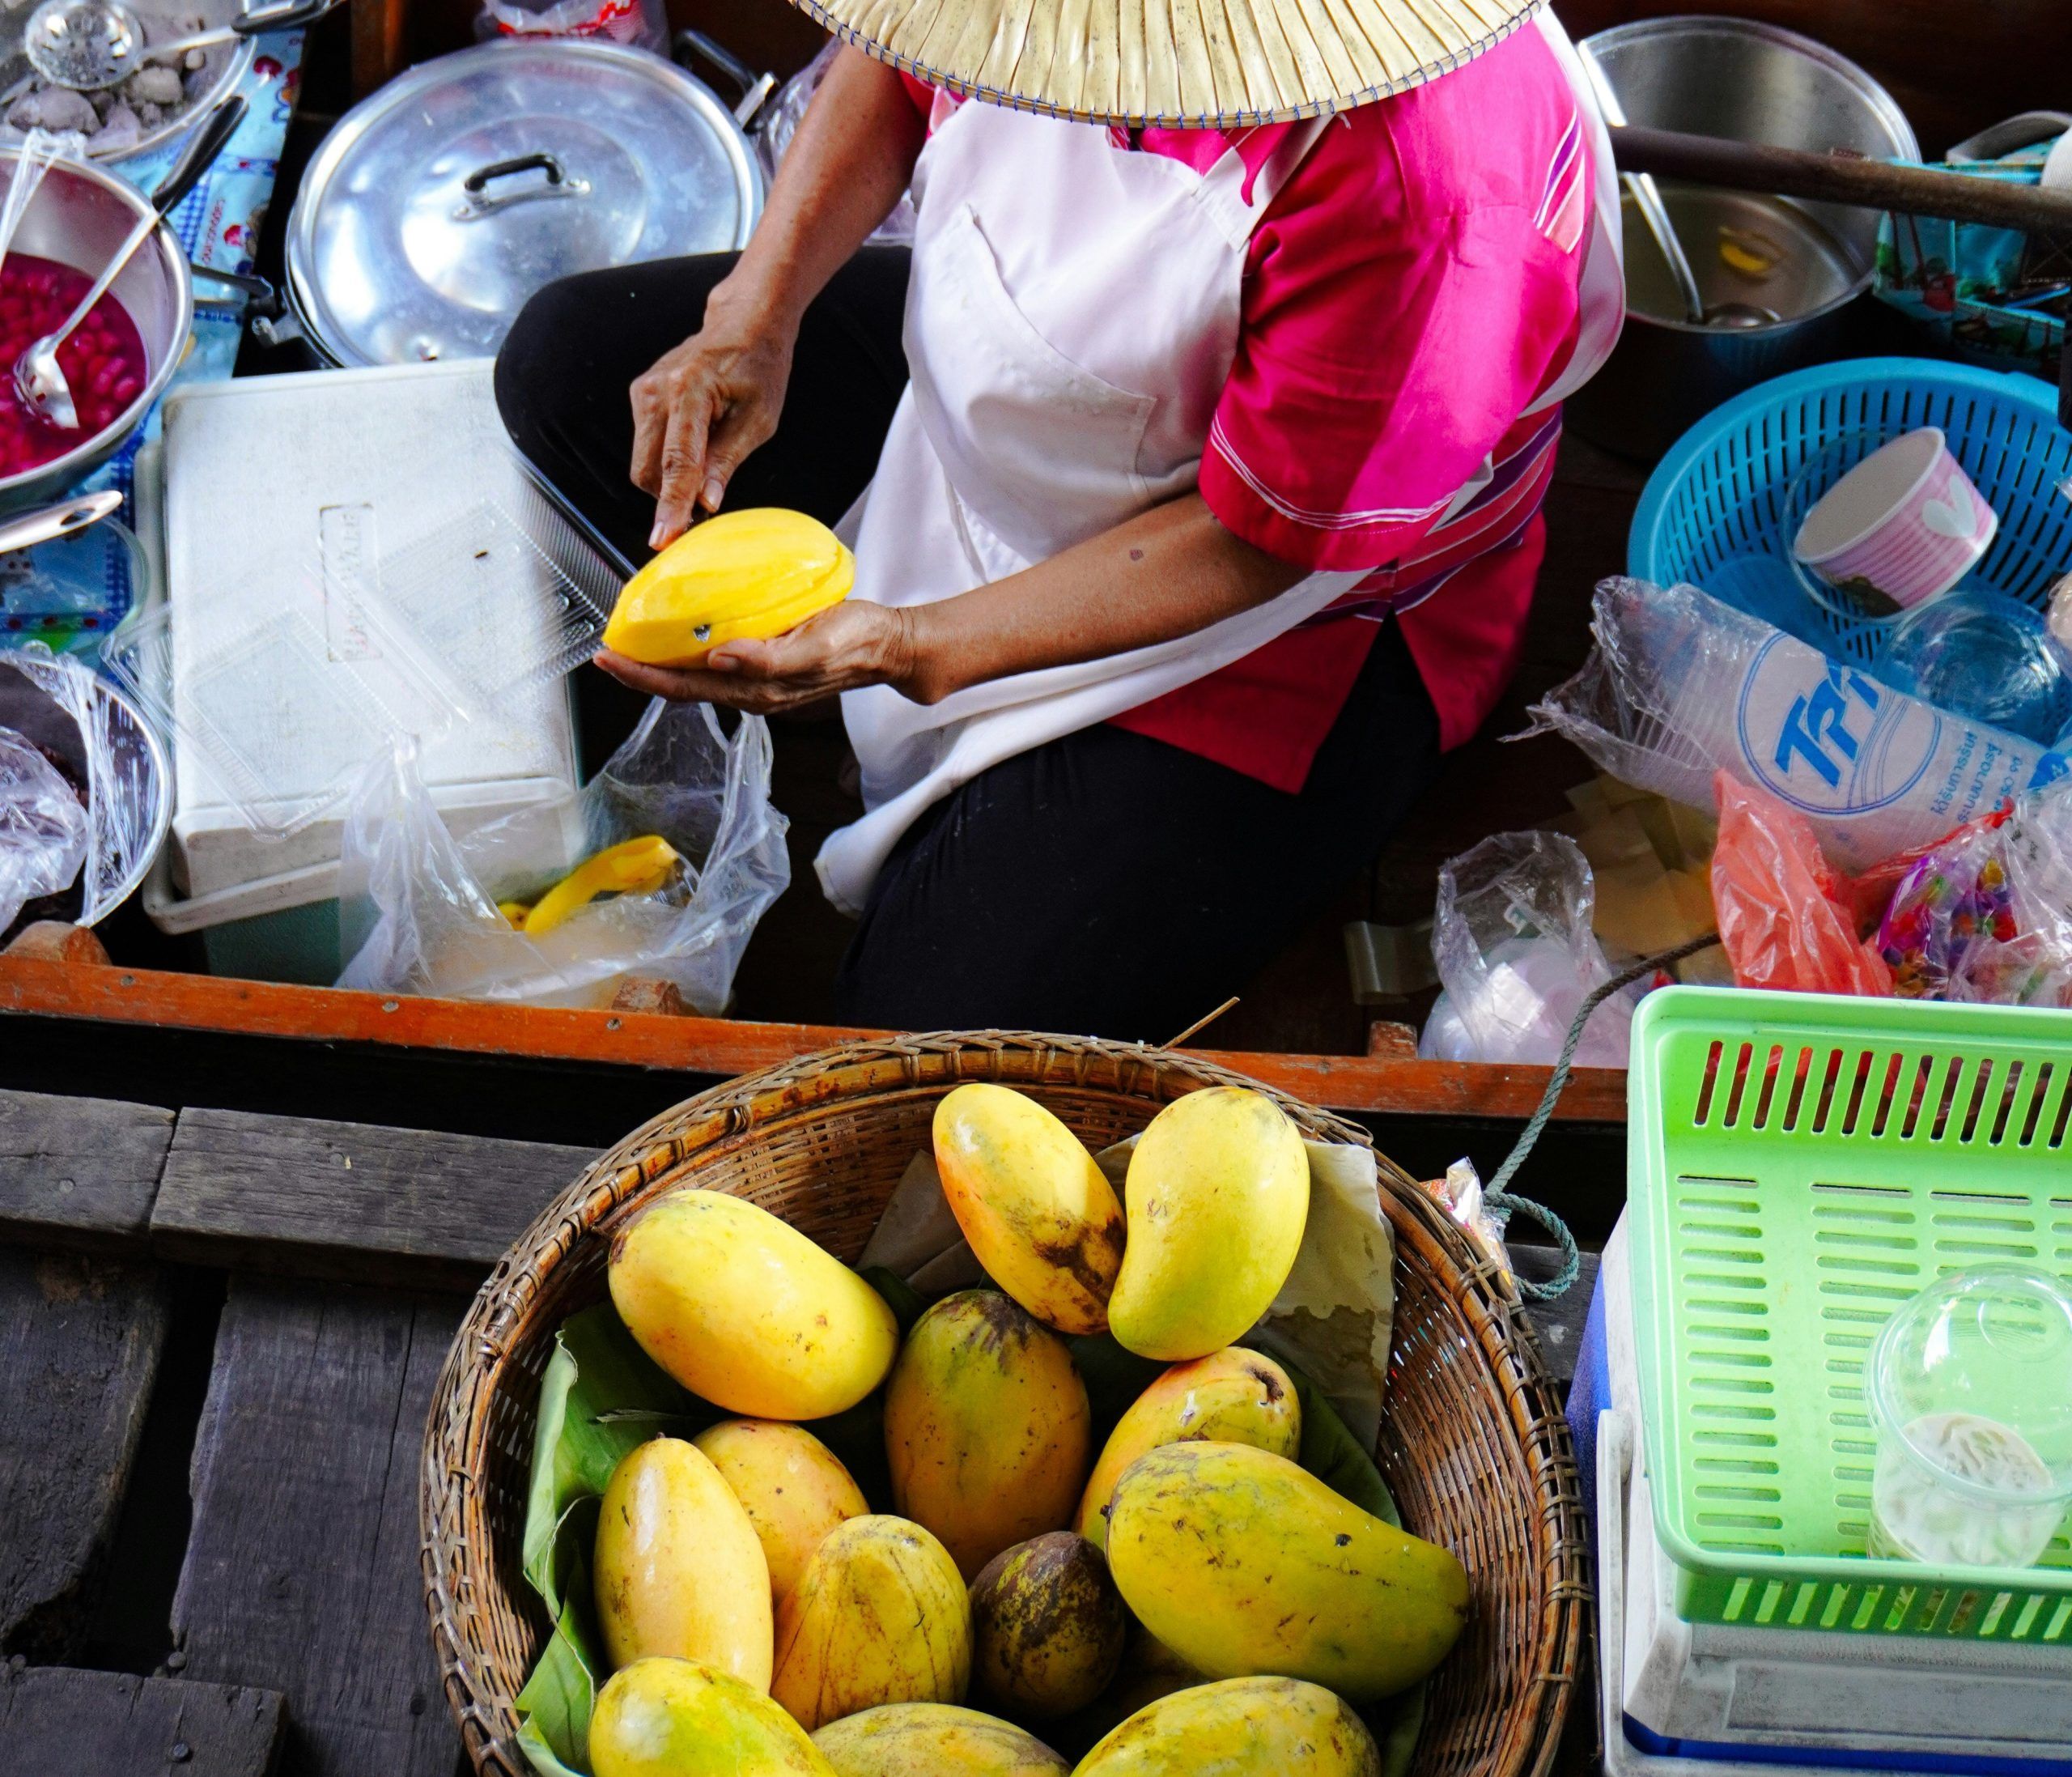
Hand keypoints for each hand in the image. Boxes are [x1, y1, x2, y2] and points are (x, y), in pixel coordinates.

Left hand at [595, 601, 928, 715]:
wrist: (887, 644)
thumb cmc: (856, 641)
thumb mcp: (816, 646)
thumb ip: (769, 659)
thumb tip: (718, 660)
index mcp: (757, 690)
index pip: (684, 687)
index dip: (642, 675)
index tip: (608, 658)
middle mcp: (751, 690)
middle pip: (680, 686)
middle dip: (639, 671)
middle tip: (605, 649)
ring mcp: (757, 680)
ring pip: (694, 677)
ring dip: (659, 664)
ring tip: (631, 643)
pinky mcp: (764, 664)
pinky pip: (714, 663)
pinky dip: (686, 651)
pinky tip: (678, 633)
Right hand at [630, 277, 797, 548]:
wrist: (743, 325)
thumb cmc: (759, 367)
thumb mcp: (759, 419)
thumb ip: (727, 461)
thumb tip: (707, 502)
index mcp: (688, 391)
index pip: (676, 463)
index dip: (671, 506)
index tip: (664, 539)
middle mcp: (655, 390)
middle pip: (648, 471)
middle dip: (670, 497)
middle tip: (705, 505)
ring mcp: (642, 392)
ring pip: (643, 463)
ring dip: (669, 480)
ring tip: (706, 467)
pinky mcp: (640, 397)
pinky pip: (646, 446)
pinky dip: (666, 461)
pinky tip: (694, 448)